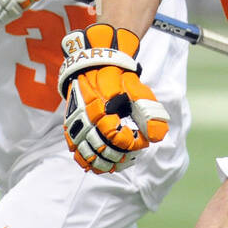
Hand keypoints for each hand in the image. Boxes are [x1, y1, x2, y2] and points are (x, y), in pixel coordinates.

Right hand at [58, 24, 169, 173]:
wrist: (93, 63)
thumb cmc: (117, 76)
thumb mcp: (137, 88)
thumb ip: (149, 112)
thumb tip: (157, 136)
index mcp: (103, 108)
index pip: (116, 138)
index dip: (132, 144)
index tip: (142, 141)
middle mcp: (87, 117)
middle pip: (101, 150)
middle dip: (119, 156)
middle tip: (131, 155)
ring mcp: (76, 122)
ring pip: (86, 154)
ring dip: (103, 163)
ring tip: (117, 163)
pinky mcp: (71, 125)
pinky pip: (75, 149)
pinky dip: (86, 160)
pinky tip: (99, 164)